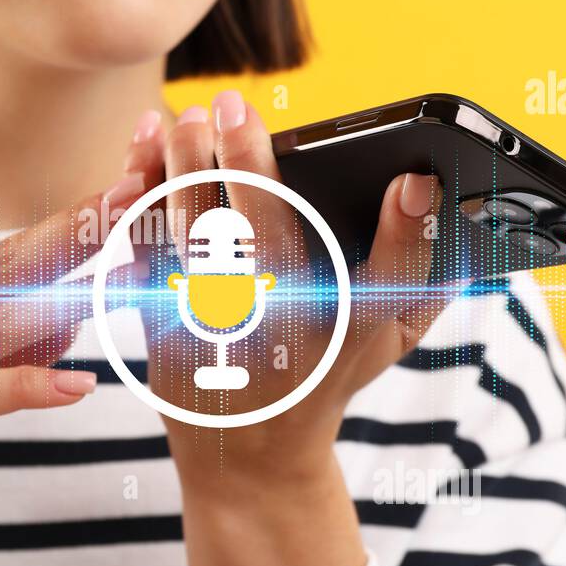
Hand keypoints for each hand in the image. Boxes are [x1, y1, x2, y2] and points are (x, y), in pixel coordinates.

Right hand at [0, 177, 147, 565]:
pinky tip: (76, 386)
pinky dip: (24, 386)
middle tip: (139, 188)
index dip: (76, 219)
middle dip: (78, 225)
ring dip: (65, 290)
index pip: (14, 252)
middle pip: (8, 263)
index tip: (133, 186)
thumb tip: (68, 321)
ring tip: (126, 273)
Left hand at [121, 90, 446, 565]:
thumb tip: (425, 190)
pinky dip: (140, 204)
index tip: (410, 182)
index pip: (390, 283)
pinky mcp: (165, 332)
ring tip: (181, 120)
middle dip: (246, 171)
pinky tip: (141, 158)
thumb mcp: (382, 338)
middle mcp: (286, 336)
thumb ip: (413, 271)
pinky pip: (148, 259)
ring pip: (194, 244)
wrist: (250, 458)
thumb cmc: (325, 378)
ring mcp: (220, 335)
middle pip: (267, 246)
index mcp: (347, 332)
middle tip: (231, 107)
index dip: (405, 234)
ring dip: (181, 173)